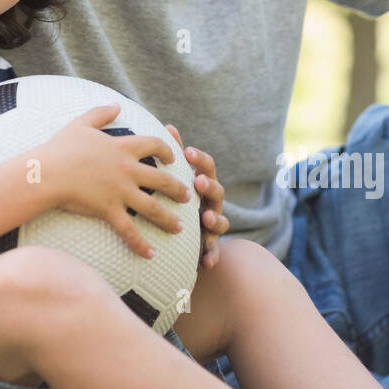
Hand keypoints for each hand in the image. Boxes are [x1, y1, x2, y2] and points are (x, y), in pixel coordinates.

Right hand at [37, 103, 192, 258]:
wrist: (47, 171)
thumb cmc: (61, 147)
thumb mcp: (81, 123)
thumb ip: (101, 113)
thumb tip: (116, 105)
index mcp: (123, 146)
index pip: (155, 145)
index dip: (168, 151)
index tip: (173, 159)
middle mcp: (128, 169)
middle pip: (163, 179)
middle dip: (178, 189)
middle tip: (187, 196)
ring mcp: (121, 191)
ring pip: (153, 208)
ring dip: (168, 219)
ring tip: (180, 227)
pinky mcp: (110, 210)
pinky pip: (130, 230)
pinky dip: (140, 244)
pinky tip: (150, 254)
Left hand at [164, 125, 229, 268]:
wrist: (183, 235)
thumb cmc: (178, 197)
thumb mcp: (176, 177)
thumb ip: (174, 154)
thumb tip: (167, 126)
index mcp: (203, 182)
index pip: (206, 167)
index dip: (199, 159)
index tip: (187, 152)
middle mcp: (212, 201)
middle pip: (217, 191)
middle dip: (209, 185)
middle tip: (198, 181)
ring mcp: (213, 223)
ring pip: (221, 220)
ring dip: (215, 218)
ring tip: (206, 217)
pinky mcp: (209, 245)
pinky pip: (214, 251)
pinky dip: (212, 255)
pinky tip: (207, 262)